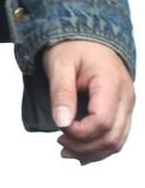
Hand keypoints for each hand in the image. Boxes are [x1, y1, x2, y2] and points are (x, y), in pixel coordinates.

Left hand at [42, 40, 134, 162]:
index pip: (102, 121)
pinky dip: (99, 147)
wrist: (87, 35)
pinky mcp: (122, 109)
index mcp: (111, 82)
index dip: (80, 131)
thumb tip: (61, 123)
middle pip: (112, 137)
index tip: (60, 125)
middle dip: (84, 147)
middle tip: (59, 141)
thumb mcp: (60, 65)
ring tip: (66, 148)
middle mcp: (125, 96)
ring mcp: (127, 104)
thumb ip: (61, 93)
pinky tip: (80, 151)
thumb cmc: (72, 47)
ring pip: (117, 141)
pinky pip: (117, 136)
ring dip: (92, 152)